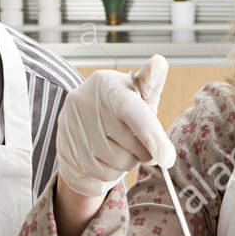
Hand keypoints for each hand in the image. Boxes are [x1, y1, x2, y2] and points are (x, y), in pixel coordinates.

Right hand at [55, 55, 175, 197]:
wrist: (81, 128)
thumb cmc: (120, 111)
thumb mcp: (136, 94)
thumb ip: (150, 84)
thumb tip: (160, 62)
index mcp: (107, 84)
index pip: (132, 112)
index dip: (151, 135)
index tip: (167, 158)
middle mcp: (85, 102)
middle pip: (131, 143)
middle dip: (145, 149)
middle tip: (142, 143)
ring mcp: (73, 127)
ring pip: (120, 161)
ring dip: (130, 160)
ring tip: (122, 146)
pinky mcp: (66, 149)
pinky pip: (105, 173)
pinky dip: (114, 171)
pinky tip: (109, 158)